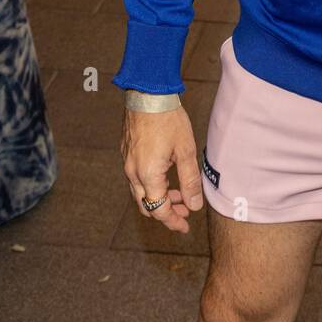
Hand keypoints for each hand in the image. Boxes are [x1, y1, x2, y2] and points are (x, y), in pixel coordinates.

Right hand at [121, 107, 203, 233]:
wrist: (147, 94)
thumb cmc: (168, 119)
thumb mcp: (186, 150)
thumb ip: (189, 180)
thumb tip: (194, 205)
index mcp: (148, 175)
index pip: (159, 210)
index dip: (173, 221)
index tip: (186, 226)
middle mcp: (133, 173)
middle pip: (147, 206)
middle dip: (166, 212)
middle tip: (185, 212)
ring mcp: (127, 163)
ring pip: (141, 193)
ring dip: (159, 198)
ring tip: (179, 194)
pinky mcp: (127, 154)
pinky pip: (137, 179)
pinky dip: (152, 185)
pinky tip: (167, 177)